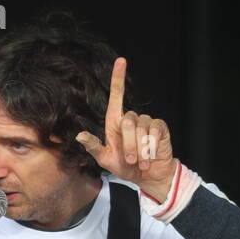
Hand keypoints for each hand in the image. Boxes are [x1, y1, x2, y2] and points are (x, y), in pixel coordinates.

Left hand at [75, 56, 176, 201]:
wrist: (148, 177)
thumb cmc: (126, 167)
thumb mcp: (105, 159)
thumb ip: (93, 147)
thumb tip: (79, 135)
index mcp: (116, 122)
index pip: (117, 95)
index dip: (118, 78)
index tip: (121, 61)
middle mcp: (131, 118)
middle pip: (128, 121)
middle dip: (128, 144)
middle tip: (130, 160)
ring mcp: (146, 122)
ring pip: (141, 129)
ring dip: (140, 149)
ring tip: (141, 161)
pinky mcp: (160, 127)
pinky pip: (154, 132)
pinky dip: (151, 147)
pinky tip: (151, 156)